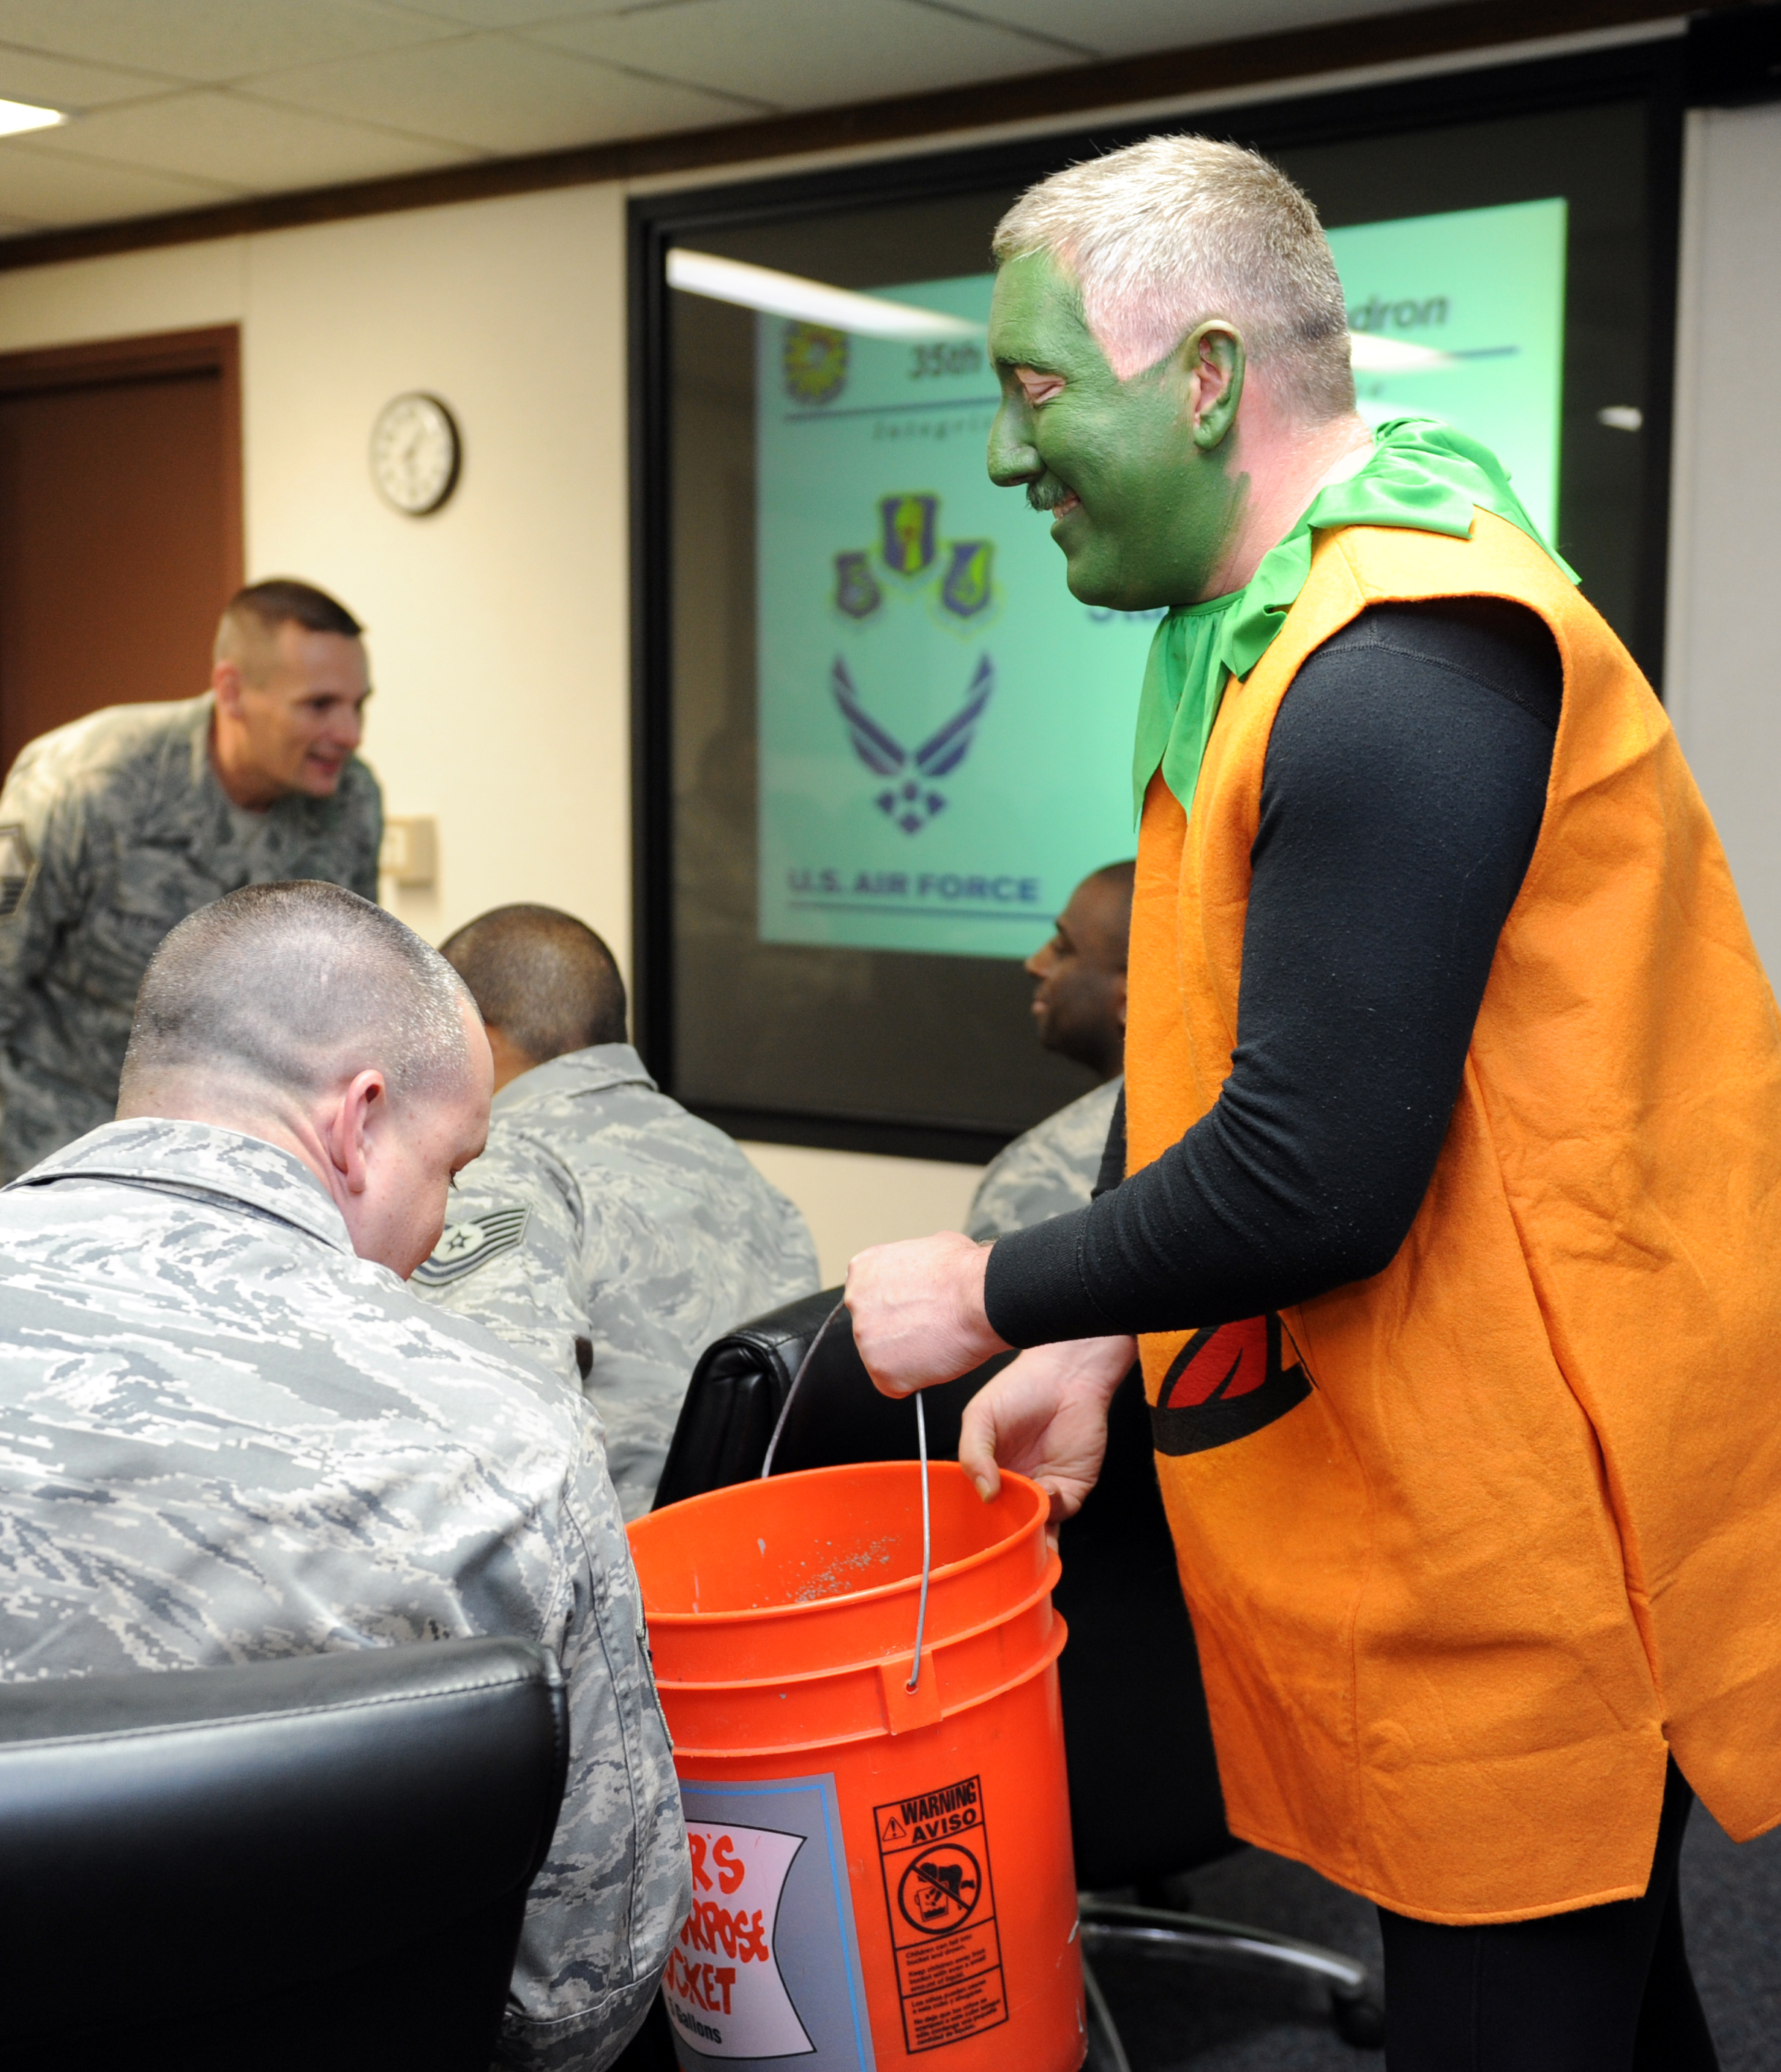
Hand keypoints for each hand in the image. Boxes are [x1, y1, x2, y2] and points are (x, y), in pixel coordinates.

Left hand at [846, 1231, 1010, 1397]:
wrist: (980, 1299)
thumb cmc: (964, 1274)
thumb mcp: (930, 1247)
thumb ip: (910, 1265)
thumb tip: (922, 1275)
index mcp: (863, 1270)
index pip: (869, 1298)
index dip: (898, 1307)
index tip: (913, 1311)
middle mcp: (856, 1303)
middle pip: (874, 1329)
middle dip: (900, 1333)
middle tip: (929, 1327)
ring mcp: (865, 1340)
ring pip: (884, 1359)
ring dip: (908, 1357)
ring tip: (937, 1341)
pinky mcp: (881, 1372)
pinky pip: (896, 1385)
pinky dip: (916, 1379)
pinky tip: (936, 1359)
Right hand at [958, 1334, 1136, 1522]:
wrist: (1067, 1374)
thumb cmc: (1021, 1387)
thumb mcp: (980, 1416)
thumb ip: (973, 1454)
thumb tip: (984, 1492)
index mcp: (990, 1471)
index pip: (979, 1508)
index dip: (977, 1522)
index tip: (974, 1530)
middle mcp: (1017, 1484)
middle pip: (1008, 1524)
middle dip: (1005, 1535)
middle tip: (1001, 1536)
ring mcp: (1045, 1488)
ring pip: (1036, 1526)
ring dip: (1031, 1528)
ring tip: (1025, 1514)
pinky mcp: (1073, 1486)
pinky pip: (1062, 1511)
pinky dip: (1053, 1508)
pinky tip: (1047, 1489)